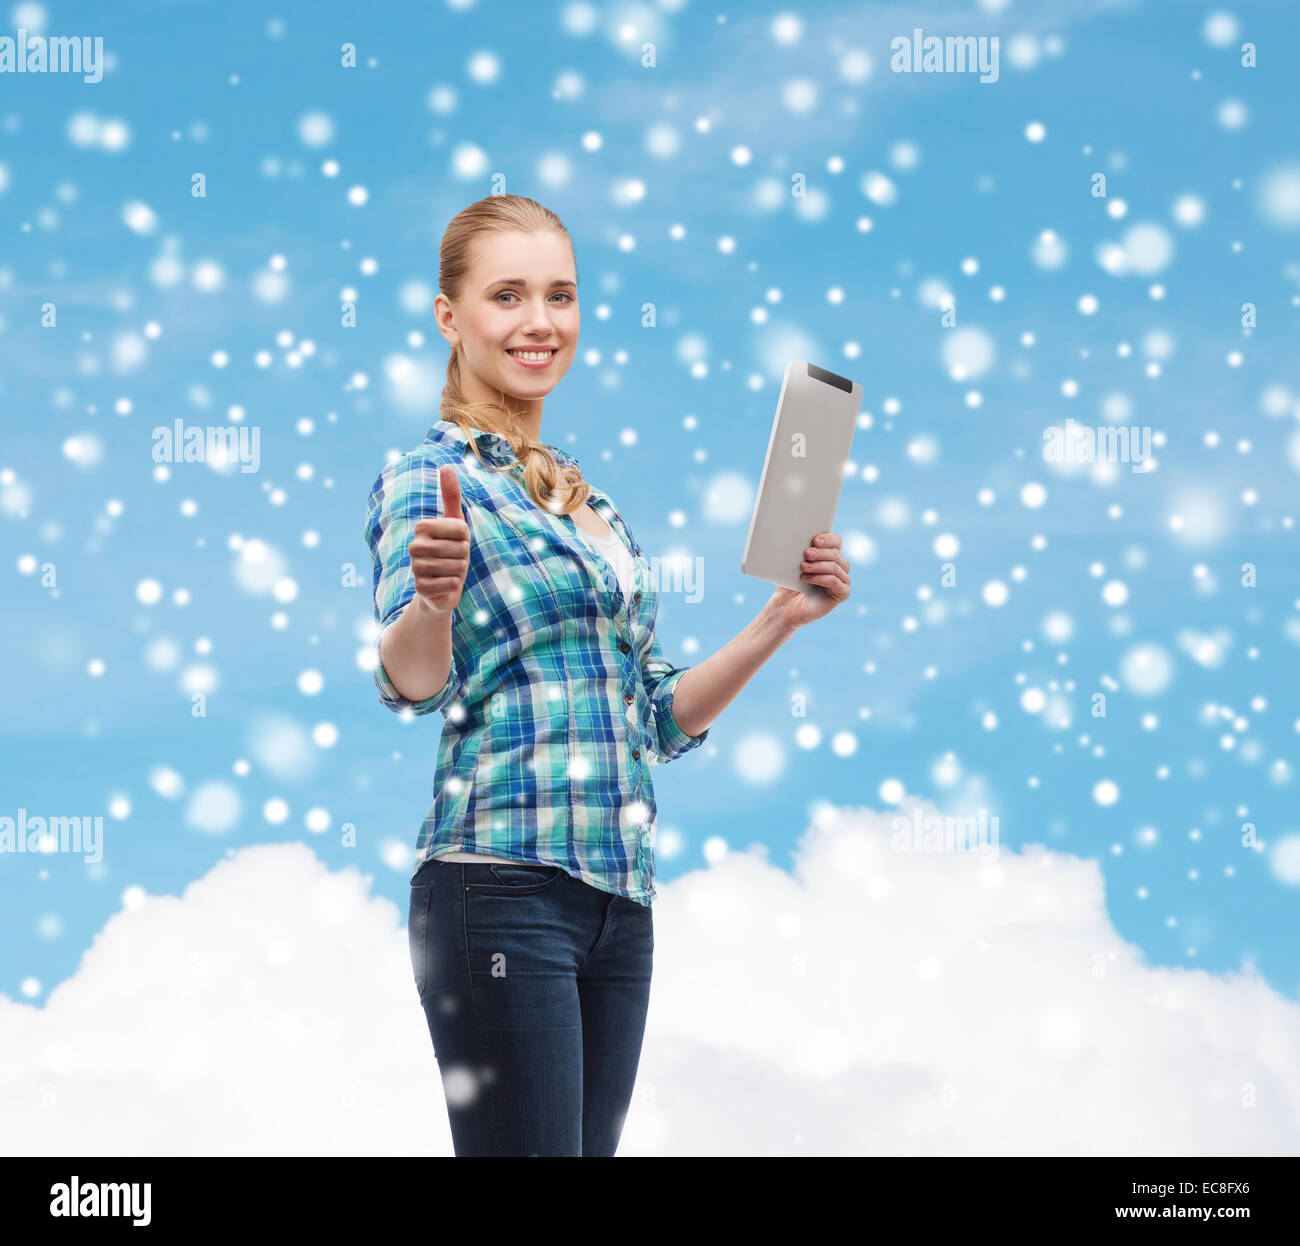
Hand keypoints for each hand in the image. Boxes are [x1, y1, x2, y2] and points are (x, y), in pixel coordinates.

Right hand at [408, 464, 470, 613]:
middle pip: (459, 549)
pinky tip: (447, 583)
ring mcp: (415, 568)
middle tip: (455, 558)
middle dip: (464, 555)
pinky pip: (450, 584)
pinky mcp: (420, 589)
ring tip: (451, 570)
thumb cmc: (451, 549)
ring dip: (460, 571)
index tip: (457, 540)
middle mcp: (414, 546)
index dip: (465, 536)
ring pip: (456, 567)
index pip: (460, 528)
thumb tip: (446, 466)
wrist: (442, 585)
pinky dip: (455, 585)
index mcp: (422, 527)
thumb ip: (450, 496)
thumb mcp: (455, 522)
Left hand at [767, 532, 849, 629]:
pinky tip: (806, 578)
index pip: (836, 541)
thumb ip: (801, 552)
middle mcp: (840, 566)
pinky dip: (820, 578)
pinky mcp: (842, 593)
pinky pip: (835, 581)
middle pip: (836, 553)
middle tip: (807, 553)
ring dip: (818, 565)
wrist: (786, 607)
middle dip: (820, 553)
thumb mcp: (793, 564)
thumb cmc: (789, 584)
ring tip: (803, 567)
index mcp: (830, 555)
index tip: (815, 540)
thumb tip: (799, 538)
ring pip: (835, 567)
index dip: (828, 539)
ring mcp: (843, 580)